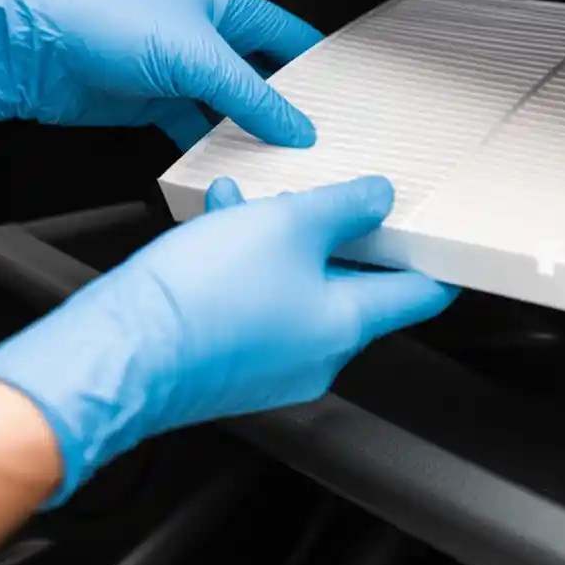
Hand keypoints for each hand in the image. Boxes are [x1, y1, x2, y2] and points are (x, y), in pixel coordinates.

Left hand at [0, 0, 319, 147]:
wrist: (36, 49)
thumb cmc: (108, 23)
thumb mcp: (200, 59)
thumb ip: (254, 99)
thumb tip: (297, 128)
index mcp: (227, 5)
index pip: (290, 38)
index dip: (318, 68)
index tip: (342, 102)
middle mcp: (208, 36)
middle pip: (264, 77)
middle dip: (287, 108)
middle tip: (315, 140)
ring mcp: (182, 71)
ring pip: (233, 109)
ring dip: (250, 134)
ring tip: (279, 161)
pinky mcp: (158, 103)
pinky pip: (199, 130)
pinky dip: (213, 148)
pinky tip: (230, 166)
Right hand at [0, 176, 456, 503]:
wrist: (117, 354)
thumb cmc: (197, 298)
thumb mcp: (284, 225)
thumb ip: (344, 207)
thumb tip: (379, 198)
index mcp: (346, 325)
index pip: (420, 295)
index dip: (437, 260)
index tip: (447, 240)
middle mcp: (318, 355)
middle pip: (353, 286)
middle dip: (336, 234)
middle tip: (330, 199)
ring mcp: (273, 367)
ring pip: (296, 289)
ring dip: (280, 241)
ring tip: (252, 203)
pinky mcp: (231, 366)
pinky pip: (257, 306)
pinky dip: (247, 265)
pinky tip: (218, 226)